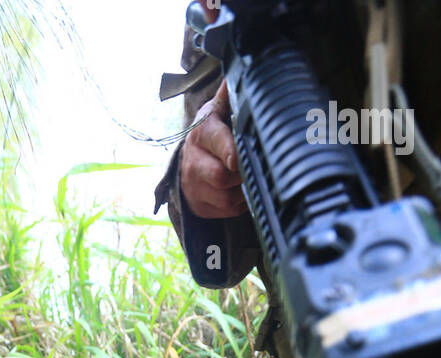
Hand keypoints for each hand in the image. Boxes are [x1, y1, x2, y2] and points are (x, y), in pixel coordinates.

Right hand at [181, 80, 247, 219]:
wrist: (185, 160)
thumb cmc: (210, 132)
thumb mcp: (217, 109)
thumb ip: (231, 92)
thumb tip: (246, 63)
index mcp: (202, 133)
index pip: (215, 144)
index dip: (229, 152)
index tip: (238, 158)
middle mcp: (193, 162)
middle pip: (223, 177)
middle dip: (243, 174)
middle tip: (255, 166)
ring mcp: (194, 188)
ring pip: (228, 199)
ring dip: (244, 191)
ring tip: (249, 178)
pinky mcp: (199, 207)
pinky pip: (228, 212)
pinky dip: (240, 204)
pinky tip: (241, 190)